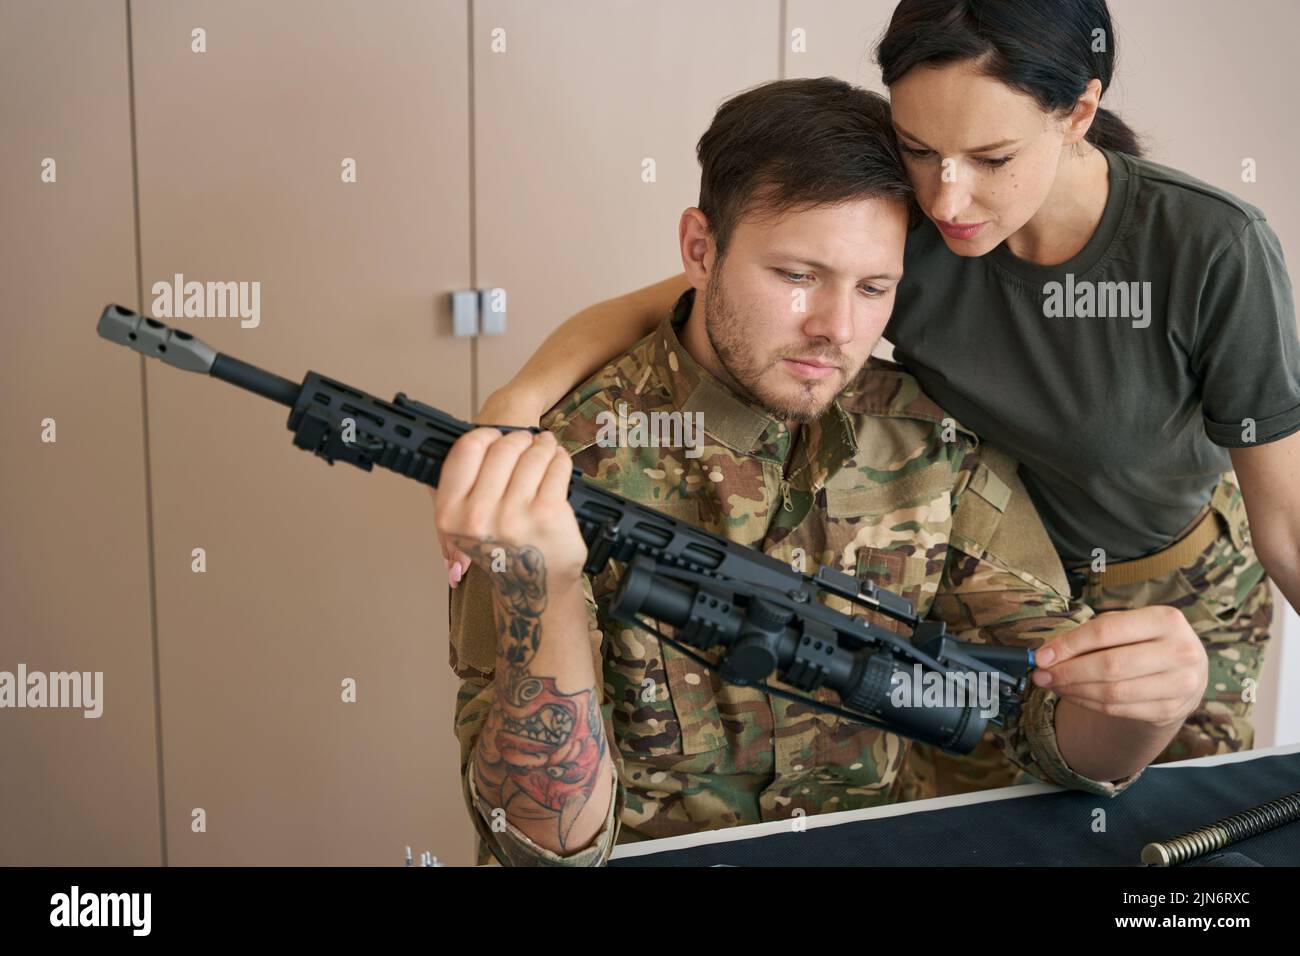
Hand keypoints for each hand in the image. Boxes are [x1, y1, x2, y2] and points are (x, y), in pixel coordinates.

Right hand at [430, 391, 545, 586]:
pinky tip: (558, 461)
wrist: (537, 589)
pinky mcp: (547, 514)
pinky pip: (556, 468)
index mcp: (450, 514)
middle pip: (503, 447)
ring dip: (544, 446)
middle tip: (527, 440)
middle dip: (519, 438)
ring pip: (532, 455)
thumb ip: (453, 498)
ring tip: (546, 446)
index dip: (485, 435)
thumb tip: (436, 469)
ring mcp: (513, 516)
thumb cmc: (504, 554)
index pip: (466, 449)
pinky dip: (560, 460)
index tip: (496, 436)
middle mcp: (477, 517)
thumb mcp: (465, 532)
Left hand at [1030, 605, 1207, 728]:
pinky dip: (1087, 702)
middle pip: (1109, 665)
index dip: (1070, 645)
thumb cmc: (1145, 641)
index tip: (1041, 655)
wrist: (1184, 672)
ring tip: (1052, 684)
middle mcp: (1180, 651)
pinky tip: (1072, 695)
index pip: (1107, 631)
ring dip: (1073, 690)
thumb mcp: (1127, 626)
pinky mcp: (1171, 710)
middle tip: (1040, 674)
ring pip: (1112, 692)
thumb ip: (1091, 635)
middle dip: (1067, 671)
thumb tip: (1047, 653)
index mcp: (1166, 620)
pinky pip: (1118, 709)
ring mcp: (1180, 685)